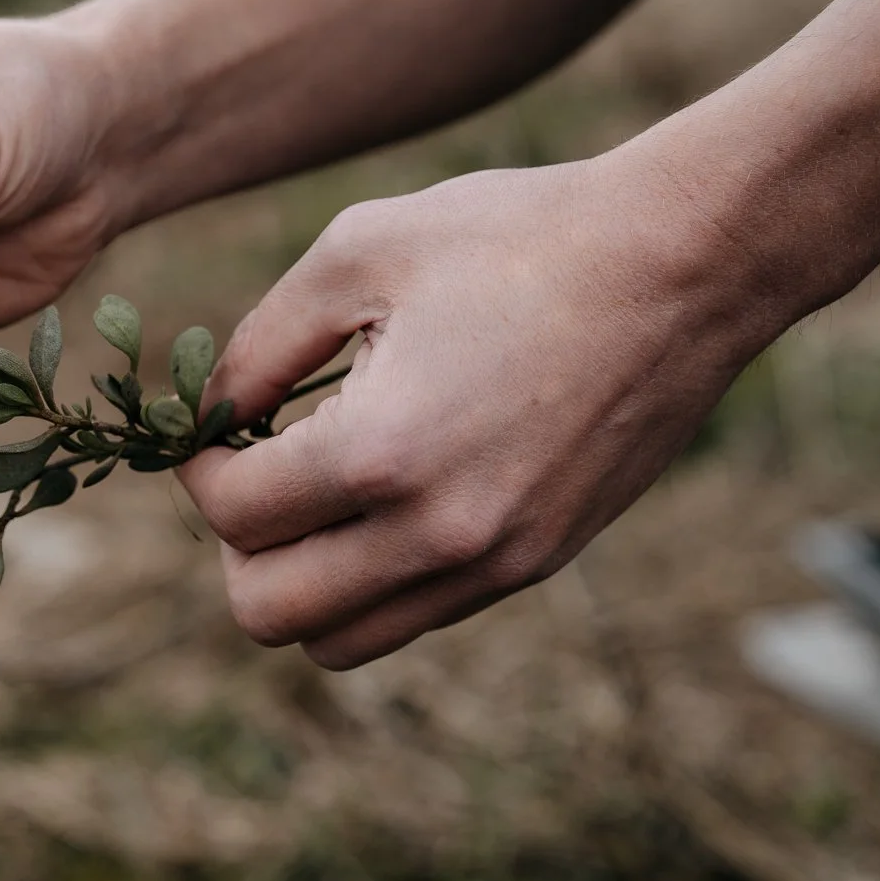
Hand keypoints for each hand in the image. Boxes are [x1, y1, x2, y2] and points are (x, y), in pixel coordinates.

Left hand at [178, 152, 785, 669]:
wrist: (681, 263)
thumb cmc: (515, 237)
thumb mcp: (357, 253)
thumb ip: (259, 345)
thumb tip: (207, 417)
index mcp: (384, 453)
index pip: (233, 515)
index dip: (198, 467)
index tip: (213, 427)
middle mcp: (438, 535)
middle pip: (267, 614)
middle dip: (237, 546)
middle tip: (256, 472)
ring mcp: (495, 563)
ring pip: (339, 643)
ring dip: (301, 581)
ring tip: (315, 492)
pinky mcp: (535, 566)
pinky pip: (412, 616)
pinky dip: (370, 580)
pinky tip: (385, 494)